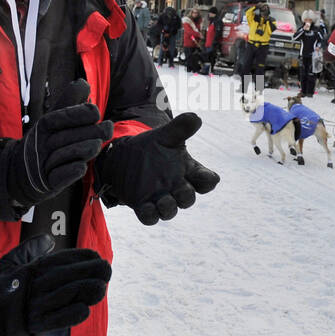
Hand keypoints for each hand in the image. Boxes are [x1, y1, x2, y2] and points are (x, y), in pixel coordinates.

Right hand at [0, 235, 110, 335]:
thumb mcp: (8, 264)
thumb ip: (29, 251)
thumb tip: (48, 240)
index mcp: (30, 268)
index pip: (60, 259)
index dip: (80, 256)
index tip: (96, 255)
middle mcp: (33, 284)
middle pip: (67, 275)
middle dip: (90, 270)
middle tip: (107, 269)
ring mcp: (34, 305)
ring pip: (66, 294)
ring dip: (86, 290)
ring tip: (102, 287)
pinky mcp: (33, 324)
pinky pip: (57, 319)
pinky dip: (71, 314)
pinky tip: (84, 309)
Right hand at [3, 79, 112, 207]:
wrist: (20, 173)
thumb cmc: (45, 141)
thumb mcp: (54, 120)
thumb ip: (69, 102)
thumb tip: (84, 83)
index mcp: (43, 127)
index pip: (58, 117)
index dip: (77, 114)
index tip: (96, 111)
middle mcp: (41, 144)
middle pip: (64, 137)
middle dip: (88, 132)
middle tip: (108, 128)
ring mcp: (42, 164)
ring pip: (61, 156)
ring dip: (81, 150)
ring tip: (97, 144)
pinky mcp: (47, 183)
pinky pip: (57, 177)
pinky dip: (69, 172)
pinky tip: (82, 167)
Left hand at [94, 112, 218, 224]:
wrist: (126, 158)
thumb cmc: (154, 148)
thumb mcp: (166, 136)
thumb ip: (181, 127)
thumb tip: (196, 117)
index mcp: (188, 171)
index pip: (206, 181)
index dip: (208, 181)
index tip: (208, 177)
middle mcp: (177, 187)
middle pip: (188, 198)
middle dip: (186, 195)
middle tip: (180, 188)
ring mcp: (161, 198)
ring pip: (170, 211)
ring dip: (169, 208)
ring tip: (163, 200)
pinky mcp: (144, 206)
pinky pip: (150, 217)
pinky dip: (150, 215)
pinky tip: (146, 207)